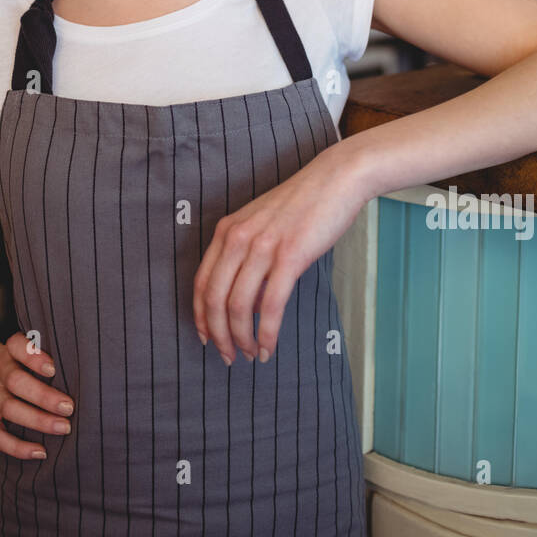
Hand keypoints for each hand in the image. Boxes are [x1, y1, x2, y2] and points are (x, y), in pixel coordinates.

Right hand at [0, 331, 74, 458]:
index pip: (16, 347)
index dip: (33, 357)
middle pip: (16, 382)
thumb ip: (44, 357)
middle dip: (43, 396)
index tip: (53, 368)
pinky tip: (40, 452)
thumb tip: (88, 370)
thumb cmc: (15, 364)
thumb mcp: (21, 352)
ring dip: (37, 421)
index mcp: (8, 353)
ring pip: (9, 409)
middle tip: (69, 407)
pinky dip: (18, 447)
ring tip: (64, 428)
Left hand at [192, 143, 366, 366]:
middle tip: (229, 357)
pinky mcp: (290, 256)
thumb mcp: (262, 224)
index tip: (207, 338)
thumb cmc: (303, 204)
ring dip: (242, 339)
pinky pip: (271, 305)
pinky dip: (267, 333)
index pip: (201, 282)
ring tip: (251, 355)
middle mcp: (238, 238)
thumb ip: (248, 256)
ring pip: (238, 307)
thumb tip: (248, 301)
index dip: (201, 316)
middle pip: (214, 299)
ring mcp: (262, 247)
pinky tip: (269, 347)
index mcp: (227, 230)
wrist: (335, 179)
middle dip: (219, 335)